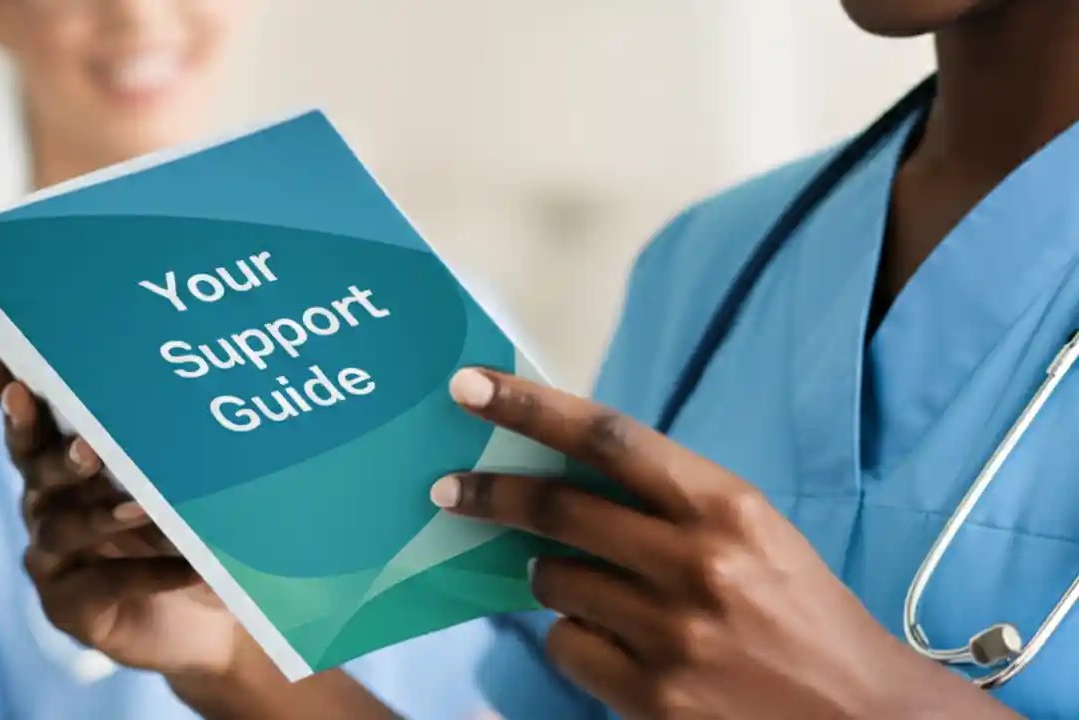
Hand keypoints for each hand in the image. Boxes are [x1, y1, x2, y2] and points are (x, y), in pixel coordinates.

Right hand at [0, 300, 243, 677]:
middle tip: (75, 431)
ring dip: (108, 511)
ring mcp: (52, 551)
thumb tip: (193, 371)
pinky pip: (105, 581)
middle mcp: (46, 495)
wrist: (205, 615)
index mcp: (62, 451)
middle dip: (39, 434)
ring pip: (69, 521)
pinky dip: (150, 569)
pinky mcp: (67, 604)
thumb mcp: (190, 474)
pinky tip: (193, 563)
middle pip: (30, 456)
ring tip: (142, 506)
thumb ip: (174, 434)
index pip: (18, 396)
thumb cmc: (196, 527)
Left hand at [432, 368, 1017, 718]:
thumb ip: (667, 502)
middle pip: (559, 509)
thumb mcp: (751, 534)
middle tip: (448, 489)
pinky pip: (566, 647)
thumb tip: (565, 476)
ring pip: (554, 583)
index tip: (471, 386)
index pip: (609, 438)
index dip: (530, 407)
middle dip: (491, 494)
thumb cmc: (800, 612)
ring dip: (555, 581)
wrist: (861, 718)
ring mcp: (671, 634)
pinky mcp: (650, 697)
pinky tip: (624, 650)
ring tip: (602, 594)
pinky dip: (577, 642)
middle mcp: (696, 562)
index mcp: (726, 507)